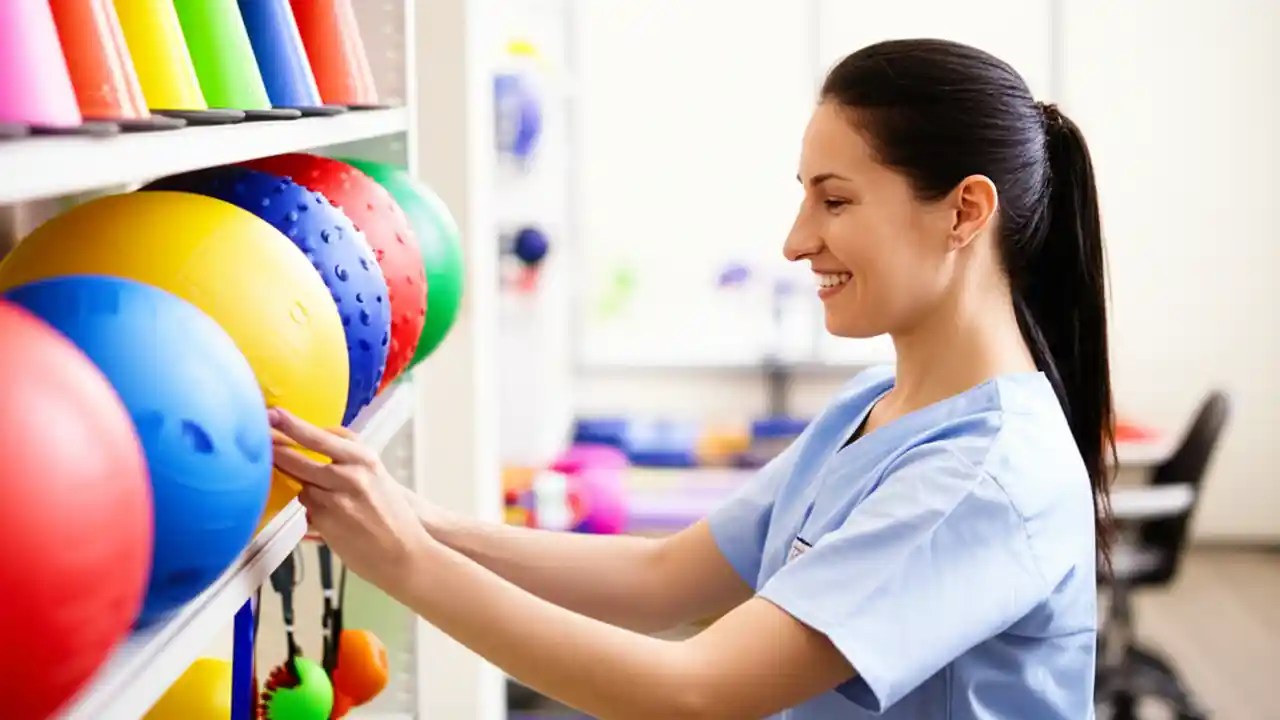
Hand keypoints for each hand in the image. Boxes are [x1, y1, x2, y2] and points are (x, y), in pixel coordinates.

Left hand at [269, 407, 432, 591]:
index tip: (272, 414)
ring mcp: (335, 500)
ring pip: (301, 487)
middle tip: (260, 441)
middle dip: (275, 451)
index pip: (319, 437)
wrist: (406, 552)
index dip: (291, 425)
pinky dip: (312, 512)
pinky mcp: (325, 523)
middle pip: (297, 459)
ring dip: (303, 489)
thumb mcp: (378, 474)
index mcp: (364, 459)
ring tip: (326, 498)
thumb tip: (322, 433)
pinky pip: (307, 511)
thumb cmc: (394, 514)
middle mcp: (349, 476)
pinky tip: (331, 518)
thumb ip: (351, 453)